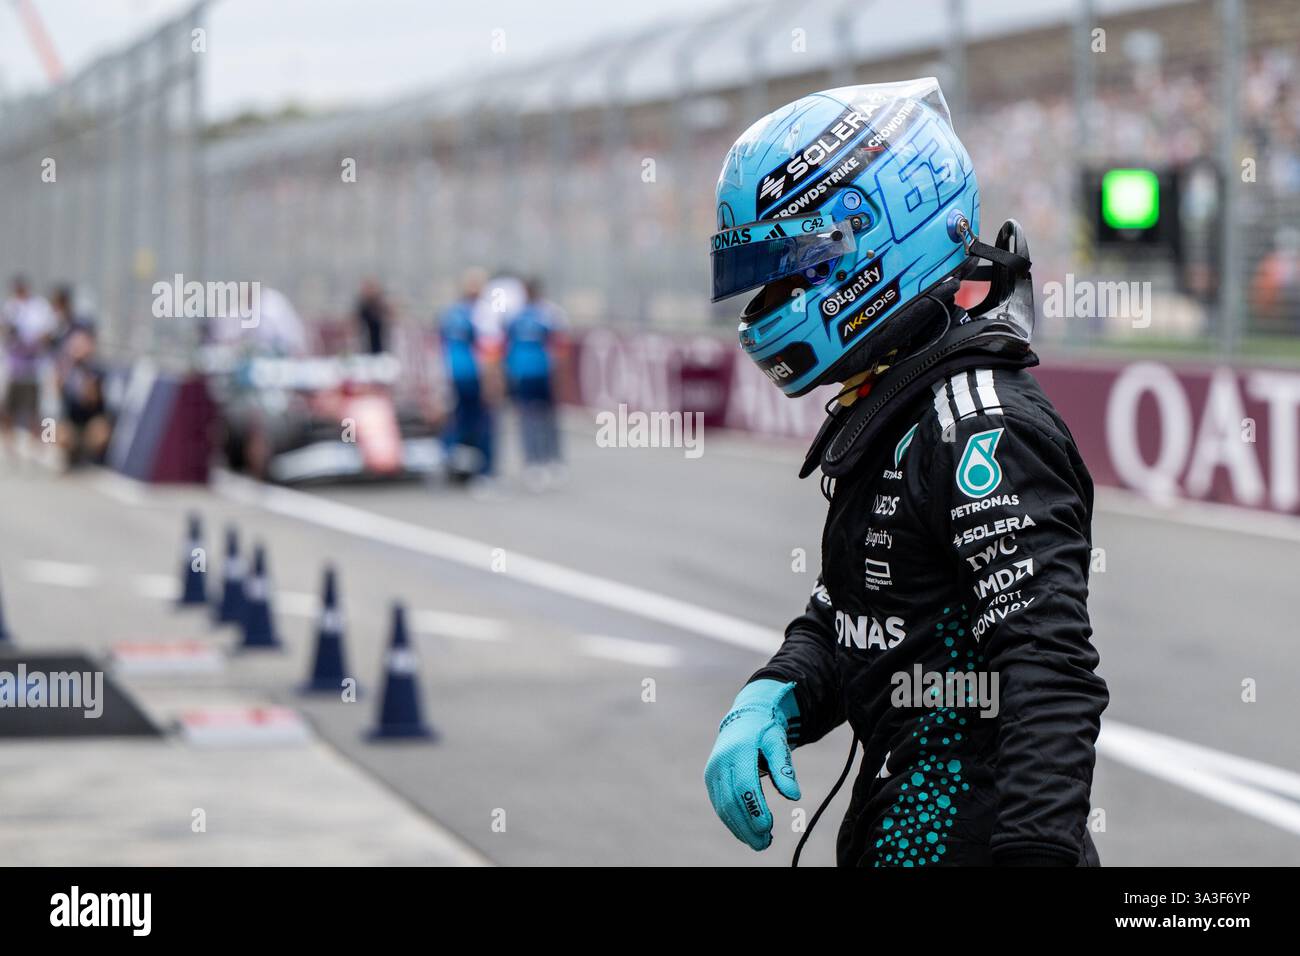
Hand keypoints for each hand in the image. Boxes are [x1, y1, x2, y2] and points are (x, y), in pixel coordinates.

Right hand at [704, 679, 800, 849]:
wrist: (742, 719)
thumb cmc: (764, 732)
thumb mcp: (778, 743)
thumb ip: (784, 768)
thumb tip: (794, 796)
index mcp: (738, 751)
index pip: (744, 786)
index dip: (754, 809)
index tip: (767, 827)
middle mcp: (720, 762)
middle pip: (731, 801)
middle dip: (747, 826)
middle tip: (764, 844)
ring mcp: (712, 771)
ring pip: (723, 807)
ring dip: (739, 828)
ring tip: (759, 843)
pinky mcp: (710, 779)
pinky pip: (719, 805)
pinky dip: (732, 822)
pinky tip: (746, 832)